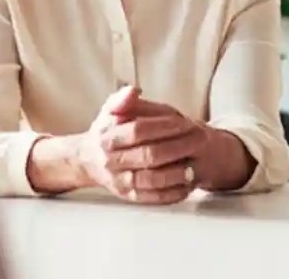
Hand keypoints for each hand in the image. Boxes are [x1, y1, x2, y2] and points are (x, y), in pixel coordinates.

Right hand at [77, 88, 203, 204]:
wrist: (88, 159)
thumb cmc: (106, 131)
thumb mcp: (110, 111)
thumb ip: (122, 100)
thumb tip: (133, 90)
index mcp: (108, 137)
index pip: (138, 130)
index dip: (163, 126)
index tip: (185, 122)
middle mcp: (112, 161)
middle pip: (148, 156)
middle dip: (178, 148)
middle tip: (200, 142)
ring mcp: (120, 181)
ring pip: (151, 181)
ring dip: (176, 175)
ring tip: (194, 167)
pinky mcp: (128, 196)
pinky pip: (152, 198)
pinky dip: (171, 194)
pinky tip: (187, 187)